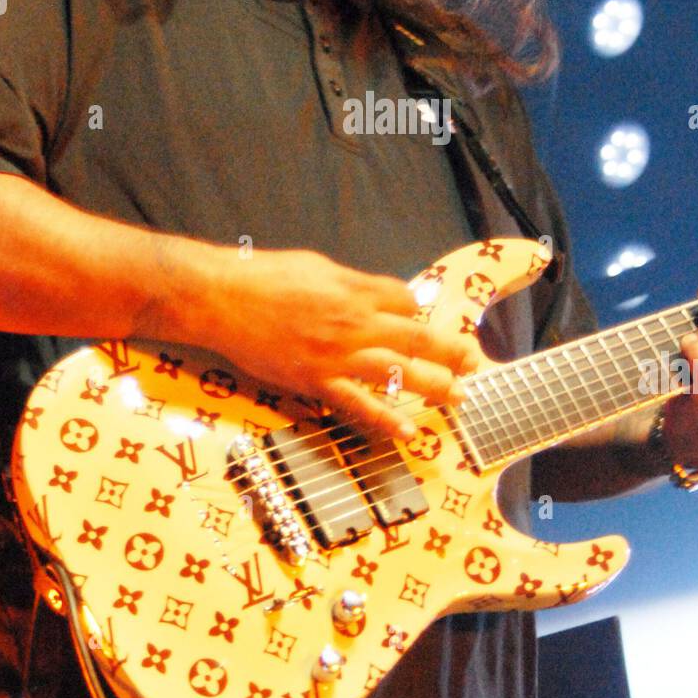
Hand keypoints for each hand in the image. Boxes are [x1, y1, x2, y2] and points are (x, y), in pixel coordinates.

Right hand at [203, 247, 485, 440]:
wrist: (222, 298)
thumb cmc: (266, 275)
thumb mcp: (317, 266)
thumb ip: (350, 283)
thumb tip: (373, 294)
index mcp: (355, 289)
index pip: (406, 301)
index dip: (418, 313)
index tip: (423, 324)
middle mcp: (354, 322)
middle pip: (416, 337)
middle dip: (450, 351)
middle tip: (474, 362)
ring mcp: (336, 355)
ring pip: (398, 373)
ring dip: (434, 385)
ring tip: (459, 396)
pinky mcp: (315, 381)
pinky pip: (357, 404)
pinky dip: (385, 419)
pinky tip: (407, 431)